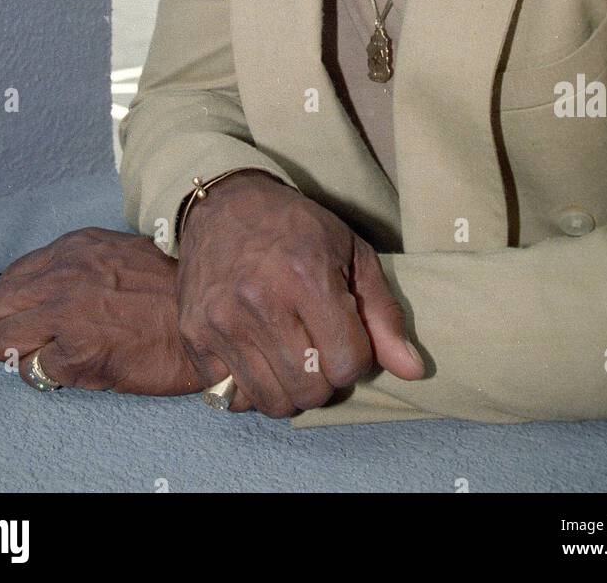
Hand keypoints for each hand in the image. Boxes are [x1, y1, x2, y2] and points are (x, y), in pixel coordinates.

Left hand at [0, 228, 205, 395]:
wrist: (207, 321)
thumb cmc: (171, 293)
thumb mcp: (118, 257)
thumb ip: (77, 268)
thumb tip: (41, 295)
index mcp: (74, 249)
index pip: (11, 277)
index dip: (17, 303)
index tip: (32, 316)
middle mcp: (63, 276)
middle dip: (7, 328)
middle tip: (33, 341)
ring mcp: (66, 315)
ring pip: (1, 340)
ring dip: (22, 353)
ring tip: (53, 357)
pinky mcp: (75, 355)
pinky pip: (33, 371)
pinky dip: (50, 375)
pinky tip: (80, 367)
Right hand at [176, 172, 424, 417]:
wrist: (224, 205)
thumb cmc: (296, 227)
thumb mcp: (352, 253)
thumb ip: (383, 313)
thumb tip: (412, 370)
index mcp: (306, 278)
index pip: (348, 363)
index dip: (358, 359)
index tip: (348, 337)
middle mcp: (259, 303)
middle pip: (311, 390)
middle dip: (327, 380)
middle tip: (322, 351)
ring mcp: (221, 322)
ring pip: (273, 401)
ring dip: (292, 390)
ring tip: (294, 358)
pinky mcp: (193, 335)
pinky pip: (232, 396)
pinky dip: (252, 388)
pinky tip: (260, 357)